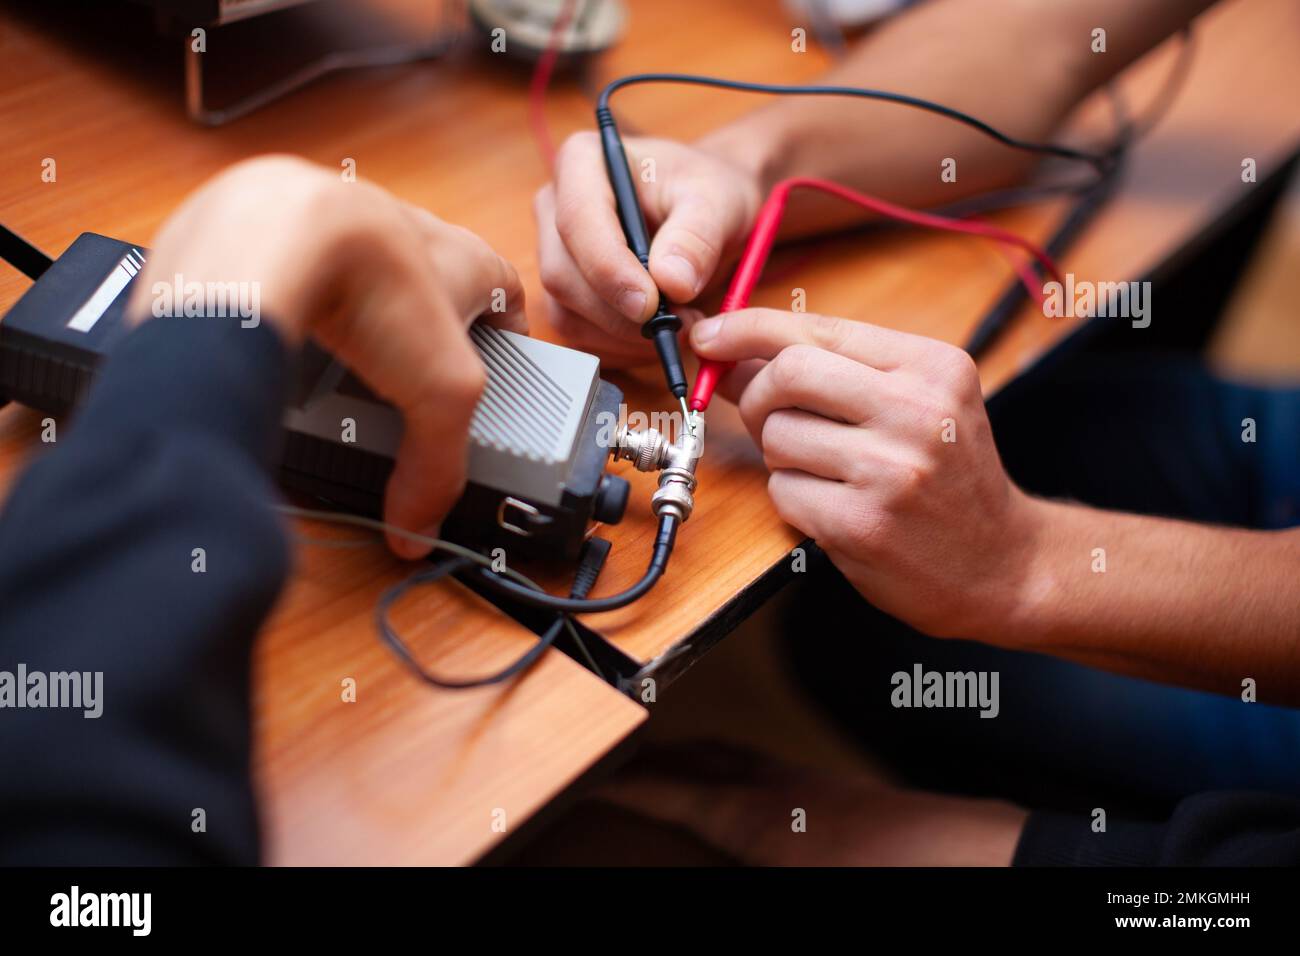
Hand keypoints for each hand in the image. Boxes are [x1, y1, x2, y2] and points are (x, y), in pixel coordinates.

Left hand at [129, 155, 524, 557]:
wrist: (271, 235)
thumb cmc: (375, 283)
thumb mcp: (439, 393)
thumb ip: (439, 465)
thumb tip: (418, 528)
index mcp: (461, 257)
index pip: (506, 290)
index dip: (509, 333)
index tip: (506, 366)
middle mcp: (399, 229)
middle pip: (427, 285)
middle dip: (421, 334)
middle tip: (411, 387)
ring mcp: (332, 222)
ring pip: (353, 274)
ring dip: (354, 318)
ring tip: (337, 375)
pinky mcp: (267, 232)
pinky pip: (285, 275)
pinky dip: (289, 311)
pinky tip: (279, 349)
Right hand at [533, 133, 762, 364]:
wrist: (708, 216)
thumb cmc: (708, 195)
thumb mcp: (719, 202)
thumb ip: (698, 236)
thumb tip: (671, 282)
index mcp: (583, 163)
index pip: (577, 221)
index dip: (609, 270)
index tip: (650, 305)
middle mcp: (555, 206)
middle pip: (564, 275)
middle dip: (621, 313)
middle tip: (681, 323)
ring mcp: (554, 253)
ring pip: (568, 313)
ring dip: (625, 336)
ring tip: (680, 327)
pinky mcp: (564, 294)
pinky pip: (579, 335)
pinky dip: (622, 348)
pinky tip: (658, 335)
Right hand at [597, 743, 1026, 865]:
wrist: (966, 860)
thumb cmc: (881, 876)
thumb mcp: (785, 879)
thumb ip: (733, 863)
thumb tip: (690, 864)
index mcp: (752, 815)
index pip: (666, 789)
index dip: (620, 784)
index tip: (585, 782)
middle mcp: (775, 786)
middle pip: (696, 758)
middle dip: (652, 759)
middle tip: (619, 766)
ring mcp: (808, 780)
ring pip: (732, 755)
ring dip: (694, 757)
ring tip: (670, 769)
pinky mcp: (837, 789)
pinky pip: (764, 764)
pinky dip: (734, 767)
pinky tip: (746, 790)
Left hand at [689, 309, 1047, 640]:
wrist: (1003, 563)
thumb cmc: (949, 476)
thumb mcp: (916, 402)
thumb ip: (832, 370)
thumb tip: (732, 349)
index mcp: (932, 366)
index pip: (815, 329)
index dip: (747, 328)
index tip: (710, 335)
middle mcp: (917, 411)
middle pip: (787, 374)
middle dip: (757, 395)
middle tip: (768, 417)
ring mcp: (891, 470)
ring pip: (777, 436)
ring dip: (781, 456)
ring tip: (826, 471)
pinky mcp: (863, 523)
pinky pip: (783, 491)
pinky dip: (792, 498)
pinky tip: (833, 507)